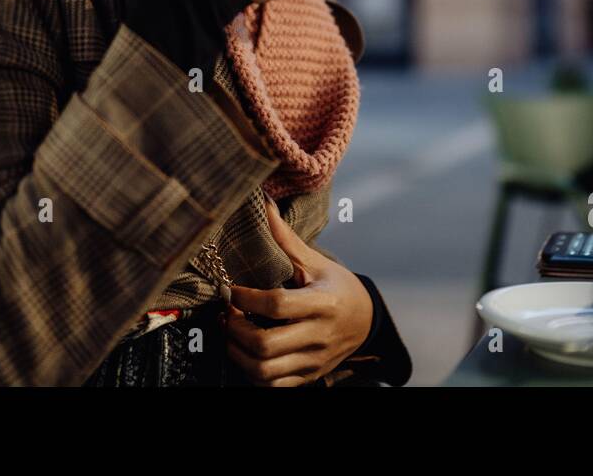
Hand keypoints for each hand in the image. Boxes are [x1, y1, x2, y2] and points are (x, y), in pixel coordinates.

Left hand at [222, 194, 373, 386]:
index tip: (230, 289)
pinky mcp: (309, 376)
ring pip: (264, 371)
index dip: (245, 298)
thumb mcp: (316, 263)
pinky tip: (244, 353)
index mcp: (322, 303)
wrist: (367, 321)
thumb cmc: (337, 287)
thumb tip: (264, 205)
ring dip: (237, 355)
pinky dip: (252, 373)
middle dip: (235, 330)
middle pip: (266, 344)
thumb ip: (286, 240)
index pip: (277, 305)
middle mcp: (319, 335)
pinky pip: (273, 385)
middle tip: (226, 314)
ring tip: (230, 334)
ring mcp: (314, 360)